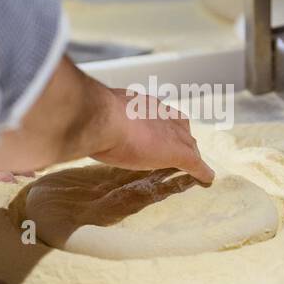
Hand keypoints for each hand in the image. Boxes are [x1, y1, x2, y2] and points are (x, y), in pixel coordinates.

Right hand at [90, 89, 214, 183]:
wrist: (104, 119)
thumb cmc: (93, 117)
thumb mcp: (97, 116)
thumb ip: (96, 122)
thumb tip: (77, 133)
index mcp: (140, 104)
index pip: (158, 114)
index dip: (162, 125)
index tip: (158, 133)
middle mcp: (161, 114)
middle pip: (180, 126)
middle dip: (182, 137)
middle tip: (183, 149)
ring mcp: (172, 133)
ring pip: (189, 144)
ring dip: (192, 153)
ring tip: (195, 165)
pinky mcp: (179, 152)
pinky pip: (195, 164)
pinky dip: (202, 171)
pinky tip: (206, 179)